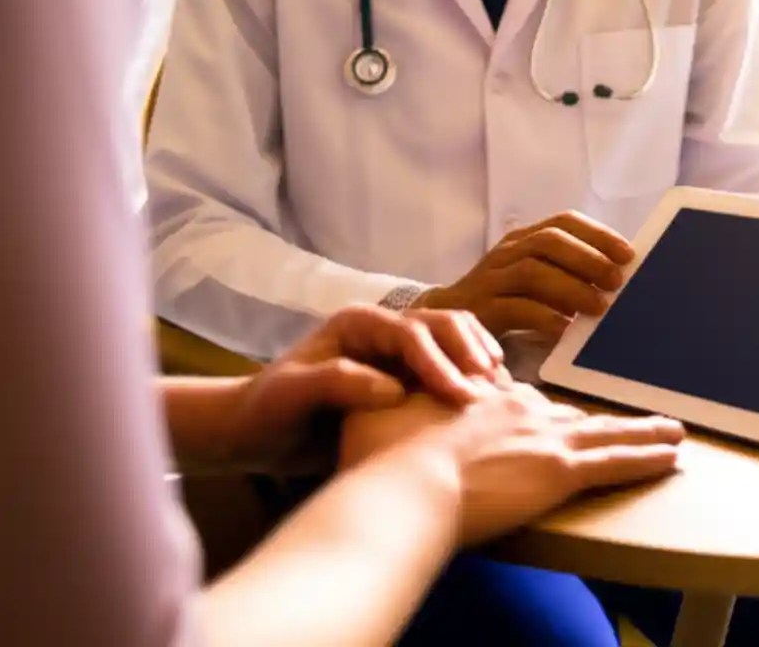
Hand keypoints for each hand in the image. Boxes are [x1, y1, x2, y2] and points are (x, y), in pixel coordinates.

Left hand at [226, 305, 505, 471]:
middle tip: (490, 388)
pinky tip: (487, 400)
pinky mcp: (408, 374)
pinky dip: (471, 376)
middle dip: (469, 353)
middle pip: (441, 324)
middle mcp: (383, 329)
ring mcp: (398, 351)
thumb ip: (336, 383)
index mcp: (358, 324)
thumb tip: (394, 390)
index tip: (462, 396)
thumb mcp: (291, 396)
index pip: (412, 334)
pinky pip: (450, 364)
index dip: (440, 362)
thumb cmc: (270, 413)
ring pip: (453, 338)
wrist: (260, 434)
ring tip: (498, 388)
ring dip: (477, 358)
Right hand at [339, 387, 685, 544]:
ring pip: (605, 433)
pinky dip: (647, 456)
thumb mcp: (383, 417)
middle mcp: (521, 411)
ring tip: (673, 431)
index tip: (556, 415)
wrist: (404, 485)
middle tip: (631, 420)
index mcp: (482, 399)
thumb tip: (386, 394)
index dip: (542, 410)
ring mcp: (544, 439)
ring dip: (642, 431)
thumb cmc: (382, 457)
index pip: (523, 402)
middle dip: (600, 420)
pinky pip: (617, 461)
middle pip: (571, 414)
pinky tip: (671, 454)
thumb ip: (397, 406)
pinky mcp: (560, 469)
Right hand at [416, 211, 633, 340]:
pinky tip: (566, 329)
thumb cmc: (505, 301)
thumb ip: (568, 275)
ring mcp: (491, 278)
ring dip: (571, 288)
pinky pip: (515, 308)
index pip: (564, 222)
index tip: (629, 254)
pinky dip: (545, 317)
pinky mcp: (480, 309)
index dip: (598, 234)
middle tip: (616, 282)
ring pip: (532, 271)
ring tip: (598, 307)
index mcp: (524, 239)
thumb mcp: (536, 280)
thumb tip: (619, 282)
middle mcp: (507, 252)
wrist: (445, 321)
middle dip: (588, 259)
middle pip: (549, 241)